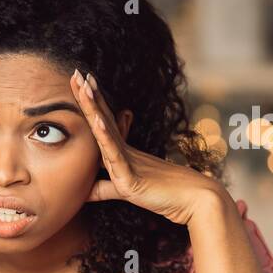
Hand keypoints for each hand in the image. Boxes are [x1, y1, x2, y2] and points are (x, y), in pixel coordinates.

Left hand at [70, 69, 223, 225]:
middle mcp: (126, 152)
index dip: (92, 103)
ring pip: (105, 132)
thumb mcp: (128, 190)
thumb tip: (85, 193)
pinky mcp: (131, 179)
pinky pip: (115, 156)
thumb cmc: (166, 195)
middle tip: (76, 71)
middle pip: (102, 119)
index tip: (81, 81)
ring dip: (94, 107)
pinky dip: (106, 137)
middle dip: (88, 97)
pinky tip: (97, 120)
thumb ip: (105, 189)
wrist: (196, 200)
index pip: (104, 123)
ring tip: (84, 84)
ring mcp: (128, 162)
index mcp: (125, 152)